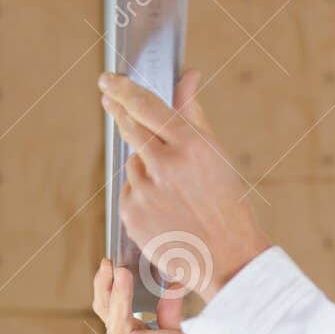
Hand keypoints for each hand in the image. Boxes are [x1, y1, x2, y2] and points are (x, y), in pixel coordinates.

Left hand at [98, 68, 272, 302]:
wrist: (227, 259)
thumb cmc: (226, 204)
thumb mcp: (216, 154)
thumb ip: (193, 112)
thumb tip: (188, 74)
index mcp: (190, 145)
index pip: (145, 105)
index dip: (122, 88)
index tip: (107, 80)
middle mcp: (164, 165)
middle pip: (129, 126)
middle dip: (119, 112)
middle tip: (111, 101)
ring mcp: (145, 192)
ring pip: (132, 164)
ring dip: (144, 167)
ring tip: (172, 192)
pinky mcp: (132, 215)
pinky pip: (129, 193)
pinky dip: (141, 196)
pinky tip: (164, 211)